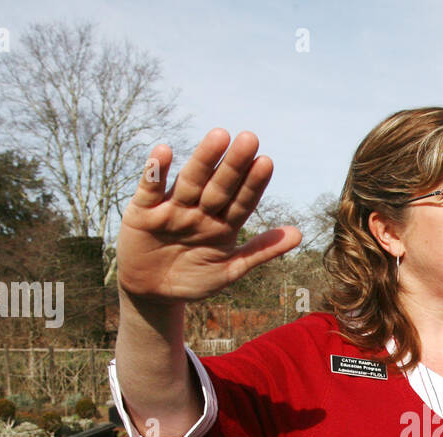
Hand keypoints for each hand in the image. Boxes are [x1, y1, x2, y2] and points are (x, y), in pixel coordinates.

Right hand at [116, 128, 302, 302]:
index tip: (266, 163)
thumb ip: (260, 252)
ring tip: (219, 136)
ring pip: (190, 181)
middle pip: (219, 186)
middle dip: (234, 165)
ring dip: (203, 160)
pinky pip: (150, 189)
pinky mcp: (142, 211)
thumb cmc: (193, 279)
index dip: (253, 184)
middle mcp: (200, 211)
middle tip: (250, 139)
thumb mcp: (229, 270)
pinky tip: (164, 151)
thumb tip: (299, 234)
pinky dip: (155, 172)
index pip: (242, 201)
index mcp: (223, 224)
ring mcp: (172, 209)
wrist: (152, 293)